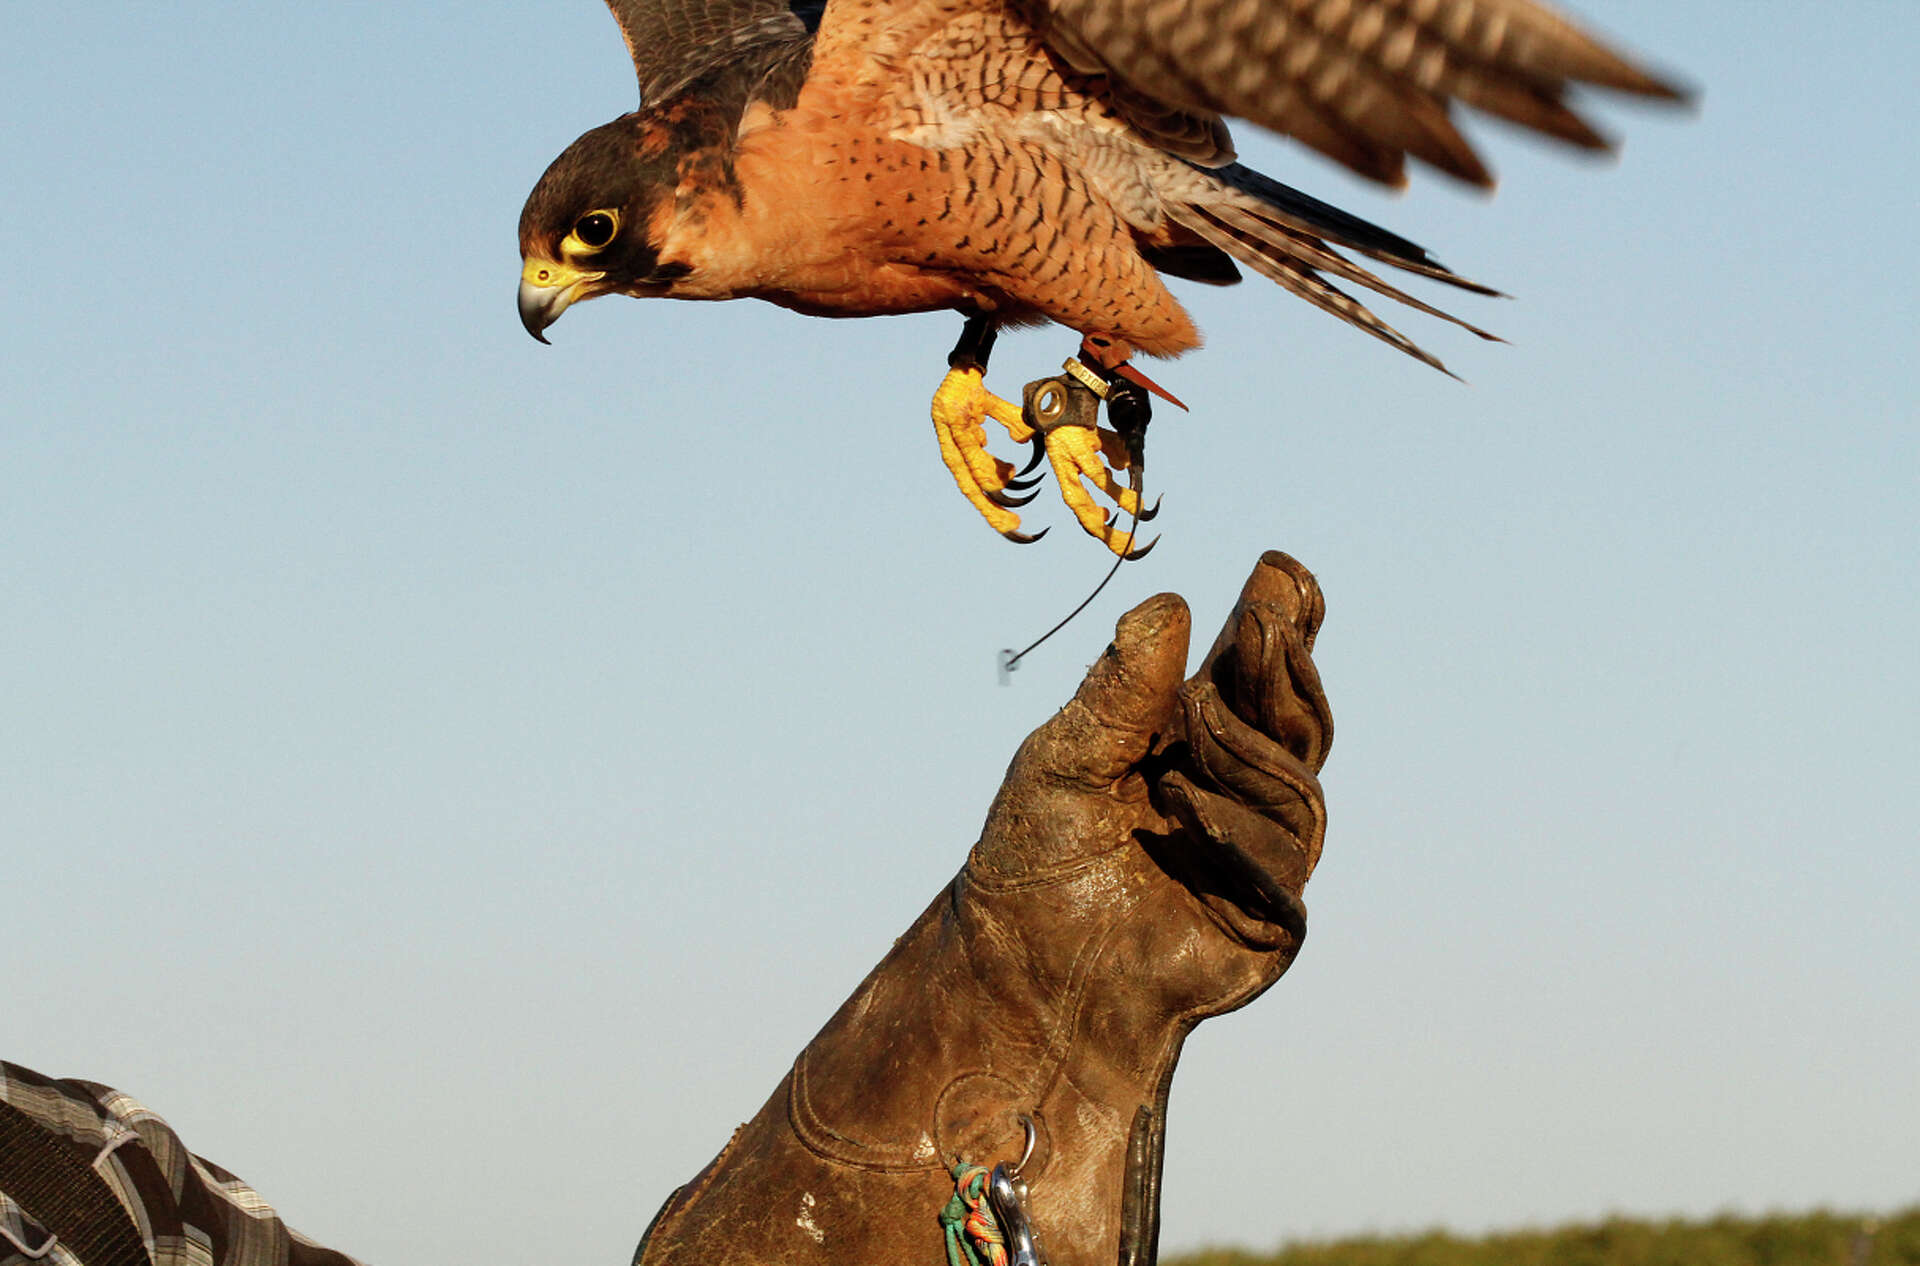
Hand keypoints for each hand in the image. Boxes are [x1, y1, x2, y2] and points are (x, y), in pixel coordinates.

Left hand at [979, 547, 1330, 956]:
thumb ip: (1119, 692)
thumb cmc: (1035, 861)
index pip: (1250, 678)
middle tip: (1268, 615)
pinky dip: (1234, 828)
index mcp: (1192, 743)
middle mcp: (1239, 791)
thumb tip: (1169, 606)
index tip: (1281, 571)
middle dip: (1284, 667)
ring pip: (1296, 783)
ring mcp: (1261, 855)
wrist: (1023, 974)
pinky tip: (1187, 808)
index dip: (1276, 628)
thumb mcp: (1064, 758)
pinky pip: (1279, 861)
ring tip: (1191, 728)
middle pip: (1292, 719)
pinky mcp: (1269, 920)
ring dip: (1244, 748)